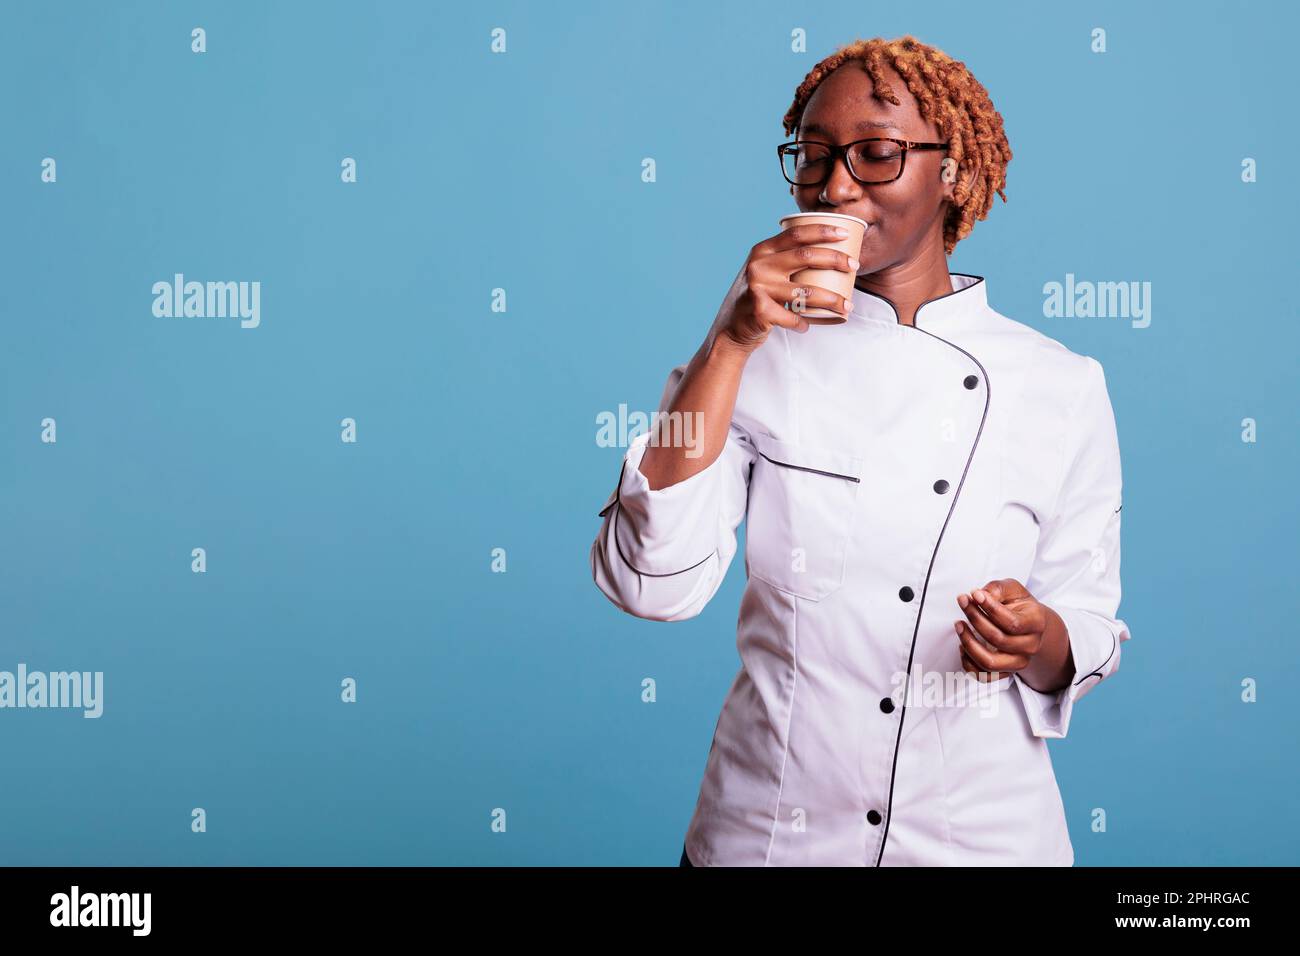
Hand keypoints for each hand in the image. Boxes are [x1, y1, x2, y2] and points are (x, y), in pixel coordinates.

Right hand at [708, 223, 859, 355]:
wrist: (730, 329)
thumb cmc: (758, 297)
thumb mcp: (764, 270)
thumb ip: (784, 258)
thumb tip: (827, 248)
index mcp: (762, 250)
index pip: (797, 234)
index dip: (824, 231)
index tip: (846, 235)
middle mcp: (758, 265)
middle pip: (806, 256)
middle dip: (836, 260)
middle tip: (854, 266)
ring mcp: (758, 288)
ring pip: (806, 292)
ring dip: (832, 300)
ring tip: (847, 306)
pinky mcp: (760, 311)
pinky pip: (793, 318)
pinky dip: (803, 323)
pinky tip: (807, 326)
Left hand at [953, 578, 1067, 689]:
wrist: (1029, 625)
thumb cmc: (1018, 605)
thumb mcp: (1013, 590)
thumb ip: (997, 589)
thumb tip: (979, 596)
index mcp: (1036, 623)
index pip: (1011, 622)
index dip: (989, 608)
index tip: (974, 594)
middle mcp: (1030, 646)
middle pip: (998, 640)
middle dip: (975, 619)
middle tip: (962, 602)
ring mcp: (1019, 662)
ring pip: (989, 663)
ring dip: (968, 643)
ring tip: (959, 625)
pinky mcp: (1006, 673)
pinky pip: (983, 676)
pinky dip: (968, 662)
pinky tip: (963, 645)